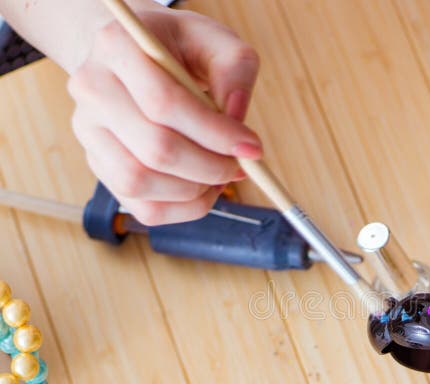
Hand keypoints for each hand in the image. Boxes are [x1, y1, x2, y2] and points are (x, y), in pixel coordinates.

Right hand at [68, 7, 261, 224]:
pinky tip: (205, 189)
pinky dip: (185, 209)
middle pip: (154, 149)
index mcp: (115, 46)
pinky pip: (144, 208)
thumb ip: (234, 70)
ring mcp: (89, 132)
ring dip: (196, 191)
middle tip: (241, 166)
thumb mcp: (214, 40)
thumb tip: (237, 127)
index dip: (215, 133)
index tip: (252, 147)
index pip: (164, 103)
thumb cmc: (179, 48)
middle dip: (211, 167)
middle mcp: (91, 89)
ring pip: (141, 183)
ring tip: (222, 175)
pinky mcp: (100, 166)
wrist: (134, 57)